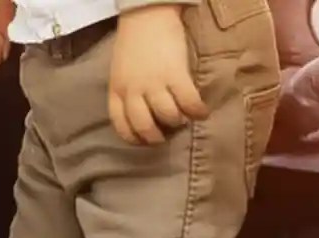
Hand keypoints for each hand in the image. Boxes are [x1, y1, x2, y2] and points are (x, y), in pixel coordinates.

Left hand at [109, 6, 208, 143]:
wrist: (147, 15)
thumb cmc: (134, 43)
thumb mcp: (120, 71)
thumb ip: (127, 92)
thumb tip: (144, 114)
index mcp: (117, 90)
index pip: (121, 125)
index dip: (134, 138)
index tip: (144, 141)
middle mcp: (133, 90)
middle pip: (144, 126)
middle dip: (157, 137)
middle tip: (166, 134)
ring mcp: (154, 84)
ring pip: (167, 117)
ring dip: (178, 121)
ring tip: (183, 117)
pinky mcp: (176, 75)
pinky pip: (188, 103)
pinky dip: (197, 111)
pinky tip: (201, 112)